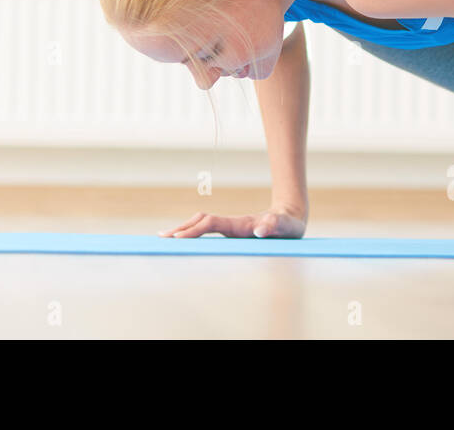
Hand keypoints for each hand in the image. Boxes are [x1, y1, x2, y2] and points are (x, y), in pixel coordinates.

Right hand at [158, 206, 306, 238]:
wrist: (292, 215)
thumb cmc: (289, 225)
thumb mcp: (286, 227)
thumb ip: (274, 226)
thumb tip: (259, 230)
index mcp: (240, 224)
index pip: (211, 224)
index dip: (194, 230)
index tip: (178, 238)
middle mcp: (232, 223)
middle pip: (200, 221)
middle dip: (181, 228)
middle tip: (161, 237)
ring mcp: (231, 225)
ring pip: (201, 223)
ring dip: (184, 229)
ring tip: (165, 237)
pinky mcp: (232, 230)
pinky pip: (207, 229)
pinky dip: (193, 231)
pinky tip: (186, 238)